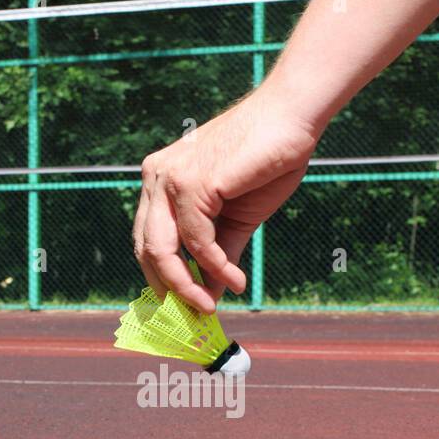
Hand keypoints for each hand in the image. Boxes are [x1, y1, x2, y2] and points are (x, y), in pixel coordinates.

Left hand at [132, 91, 320, 312]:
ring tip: (211, 307)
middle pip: (147, 250)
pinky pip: (196, 241)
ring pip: (162, 250)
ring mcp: (170, 178)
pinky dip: (215, 267)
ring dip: (187, 287)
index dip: (161, 280)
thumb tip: (208, 297)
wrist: (292, 120)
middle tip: (194, 317)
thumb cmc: (266, 163)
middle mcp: (157, 177)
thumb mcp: (236, 220)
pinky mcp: (192, 182)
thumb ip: (217, 257)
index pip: (147, 241)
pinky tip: (234, 279)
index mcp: (160, 182)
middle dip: (169, 291)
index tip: (181, 310)